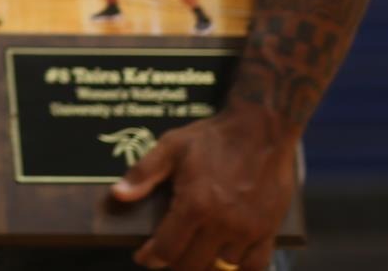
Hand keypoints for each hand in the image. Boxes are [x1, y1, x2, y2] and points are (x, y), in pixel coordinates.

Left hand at [112, 106, 296, 269]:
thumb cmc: (213, 138)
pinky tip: (226, 262)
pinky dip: (240, 269)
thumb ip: (144, 172)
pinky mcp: (269, 230)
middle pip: (193, 265)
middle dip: (174, 264)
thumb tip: (118, 194)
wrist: (261, 130)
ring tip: (193, 257)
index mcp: (194, 205)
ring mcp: (248, 230)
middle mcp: (221, 224)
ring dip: (204, 266)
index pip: (167, 249)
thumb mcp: (171, 146)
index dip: (152, 258)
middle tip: (167, 256)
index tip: (144, 257)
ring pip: (222, 268)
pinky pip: (256, 265)